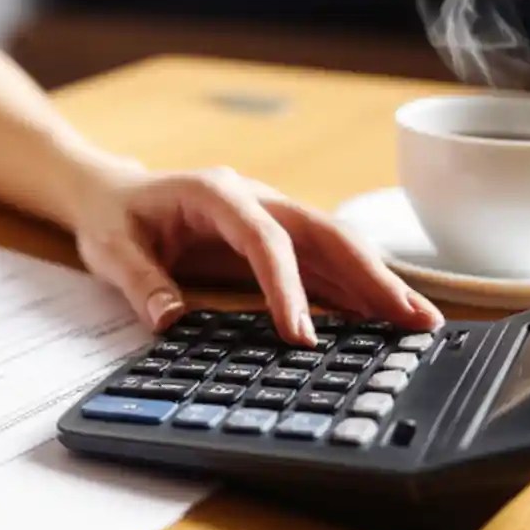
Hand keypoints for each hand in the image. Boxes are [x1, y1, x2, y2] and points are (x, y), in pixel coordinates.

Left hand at [71, 163, 443, 345]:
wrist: (110, 195)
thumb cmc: (113, 219)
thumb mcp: (112, 250)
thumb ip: (142, 283)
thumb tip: (170, 320)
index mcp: (215, 193)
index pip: (265, 239)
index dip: (288, 286)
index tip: (300, 336)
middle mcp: (254, 198)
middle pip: (323, 232)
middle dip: (371, 275)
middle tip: (413, 318)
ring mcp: (270, 215)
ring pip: (335, 244)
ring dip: (376, 281)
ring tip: (418, 322)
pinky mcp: (274, 237)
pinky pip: (321, 262)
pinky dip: (354, 288)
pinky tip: (381, 319)